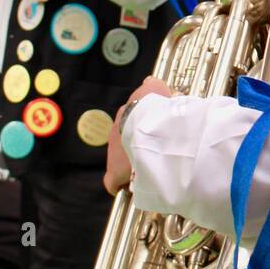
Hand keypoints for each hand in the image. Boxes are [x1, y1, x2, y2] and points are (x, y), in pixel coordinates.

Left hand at [104, 77, 173, 195]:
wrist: (147, 125)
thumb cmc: (155, 107)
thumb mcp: (156, 90)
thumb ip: (154, 86)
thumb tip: (151, 80)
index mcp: (126, 114)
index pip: (130, 123)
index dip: (141, 130)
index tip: (153, 136)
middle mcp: (116, 132)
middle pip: (124, 143)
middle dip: (136, 148)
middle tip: (153, 154)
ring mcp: (113, 153)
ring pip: (121, 161)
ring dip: (132, 165)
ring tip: (149, 171)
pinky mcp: (114, 172)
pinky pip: (114, 181)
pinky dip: (121, 184)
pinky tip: (132, 188)